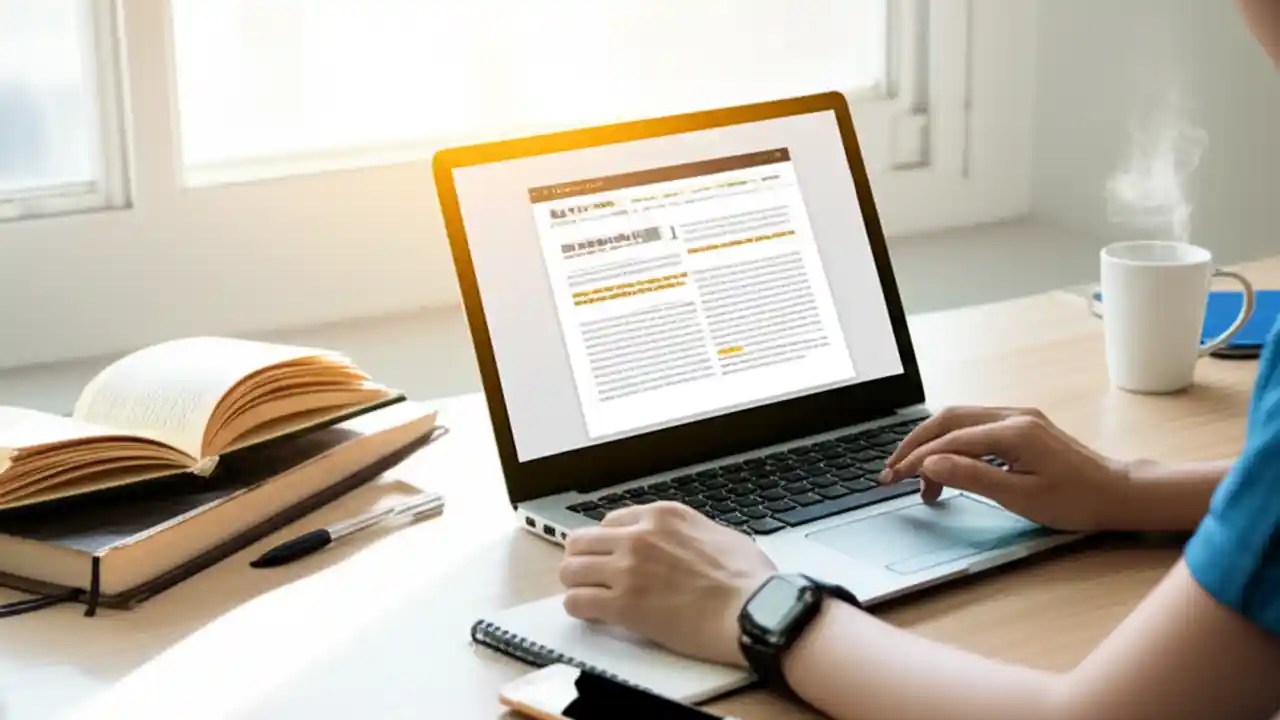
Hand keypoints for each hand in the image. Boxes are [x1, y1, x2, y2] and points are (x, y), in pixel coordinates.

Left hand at [559, 502, 775, 666]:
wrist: (753, 610)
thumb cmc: (748, 579)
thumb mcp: (720, 534)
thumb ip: (691, 533)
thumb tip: (687, 542)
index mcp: (663, 516)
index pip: (611, 521)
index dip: (608, 541)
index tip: (611, 555)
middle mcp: (639, 536)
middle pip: (582, 540)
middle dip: (582, 558)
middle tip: (588, 575)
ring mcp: (628, 569)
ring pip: (571, 569)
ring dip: (576, 583)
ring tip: (585, 595)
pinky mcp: (623, 604)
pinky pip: (577, 602)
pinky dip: (579, 608)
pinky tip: (590, 614)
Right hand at [881, 406, 1128, 530]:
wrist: (1118, 492)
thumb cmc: (1076, 501)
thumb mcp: (1021, 497)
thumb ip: (972, 477)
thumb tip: (930, 465)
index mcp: (1013, 431)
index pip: (950, 440)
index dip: (917, 458)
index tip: (894, 477)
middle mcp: (1013, 415)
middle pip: (947, 419)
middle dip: (915, 445)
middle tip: (893, 471)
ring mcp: (1018, 417)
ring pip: (959, 420)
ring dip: (932, 445)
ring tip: (919, 480)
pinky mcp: (1022, 426)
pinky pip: (975, 427)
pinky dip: (952, 444)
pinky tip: (947, 467)